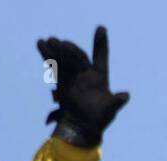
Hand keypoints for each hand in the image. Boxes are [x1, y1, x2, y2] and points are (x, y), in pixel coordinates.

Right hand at [36, 25, 129, 147]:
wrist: (82, 128)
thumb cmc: (99, 120)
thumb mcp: (109, 111)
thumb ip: (115, 102)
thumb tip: (126, 96)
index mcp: (100, 76)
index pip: (101, 56)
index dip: (101, 43)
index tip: (101, 28)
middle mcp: (86, 73)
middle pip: (78, 57)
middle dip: (70, 49)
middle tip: (61, 44)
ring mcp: (73, 75)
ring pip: (64, 59)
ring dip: (56, 49)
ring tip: (49, 41)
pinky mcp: (61, 80)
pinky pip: (54, 65)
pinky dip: (47, 55)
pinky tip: (40, 44)